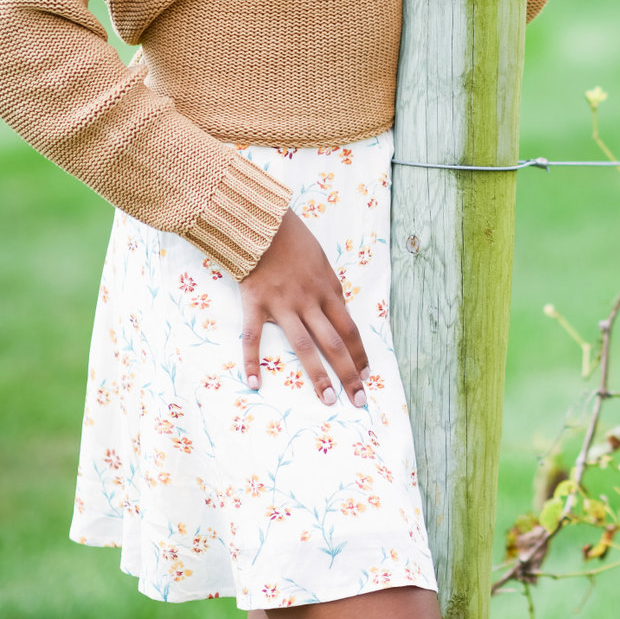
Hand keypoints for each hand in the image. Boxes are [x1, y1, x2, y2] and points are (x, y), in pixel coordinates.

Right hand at [239, 207, 367, 407]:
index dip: (360, 354)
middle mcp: (310, 300)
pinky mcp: (256, 302)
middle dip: (349, 373)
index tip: (367, 374)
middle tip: (359, 400)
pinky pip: (253, 337)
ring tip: (329, 400)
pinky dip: (252, 362)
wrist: (261, 218)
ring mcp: (283, 303)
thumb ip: (327, 289)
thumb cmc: (292, 238)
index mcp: (328, 289)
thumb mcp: (320, 261)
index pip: (349, 329)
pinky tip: (254, 384)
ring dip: (318, 375)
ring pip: (304, 345)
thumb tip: (337, 314)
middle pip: (334, 343)